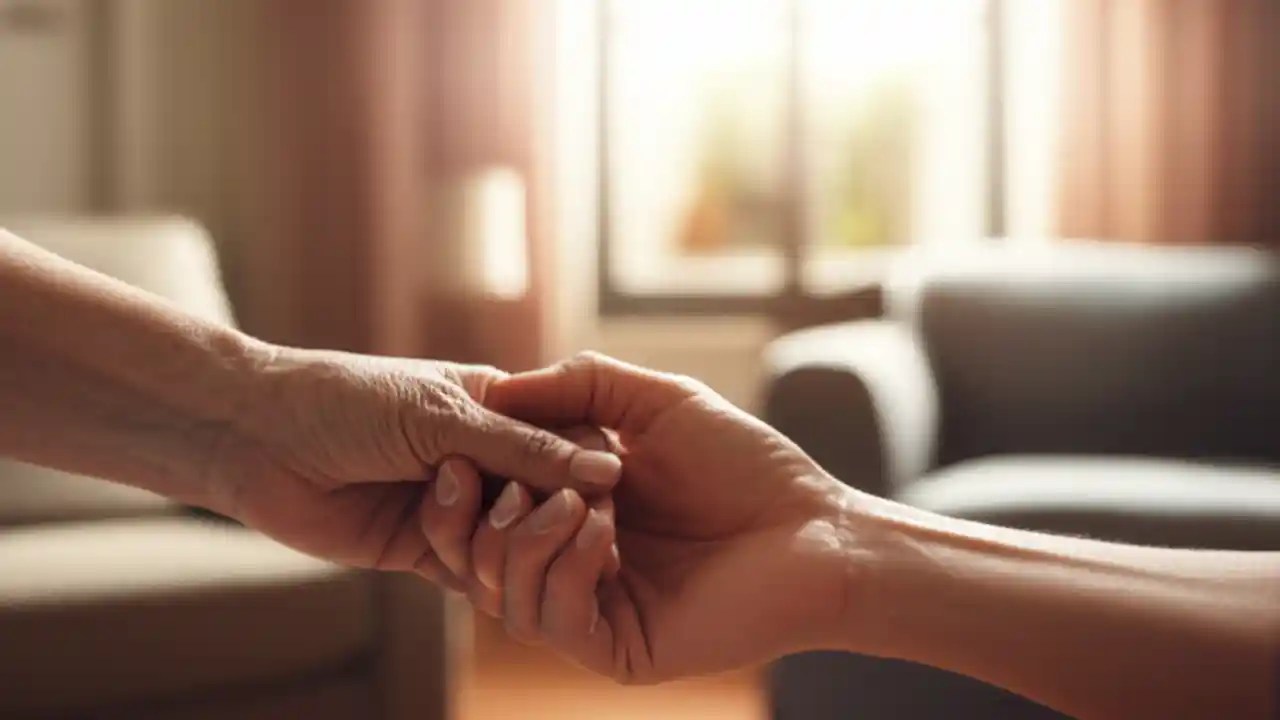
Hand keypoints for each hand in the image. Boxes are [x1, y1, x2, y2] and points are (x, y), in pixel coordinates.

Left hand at [206, 347, 621, 582]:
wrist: (256, 436)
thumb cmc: (349, 401)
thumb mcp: (444, 417)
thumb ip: (525, 450)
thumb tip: (607, 472)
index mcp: (498, 408)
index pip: (571, 445)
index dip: (587, 473)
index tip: (597, 494)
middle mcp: (485, 459)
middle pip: (547, 503)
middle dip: (534, 513)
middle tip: (501, 505)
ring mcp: (455, 506)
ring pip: (511, 544)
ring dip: (484, 536)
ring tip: (434, 507)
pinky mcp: (422, 549)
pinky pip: (469, 572)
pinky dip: (463, 566)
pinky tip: (437, 543)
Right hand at [473, 352, 860, 682]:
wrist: (814, 526)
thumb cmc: (744, 462)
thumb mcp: (655, 401)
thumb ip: (578, 385)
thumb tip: (493, 392)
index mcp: (570, 511)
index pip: (482, 514)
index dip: (459, 488)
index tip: (459, 452)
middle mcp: (572, 565)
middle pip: (477, 562)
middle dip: (476, 519)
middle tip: (498, 480)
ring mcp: (595, 610)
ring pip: (506, 597)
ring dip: (525, 538)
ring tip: (579, 498)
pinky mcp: (619, 647)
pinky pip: (554, 620)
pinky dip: (564, 568)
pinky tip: (604, 529)